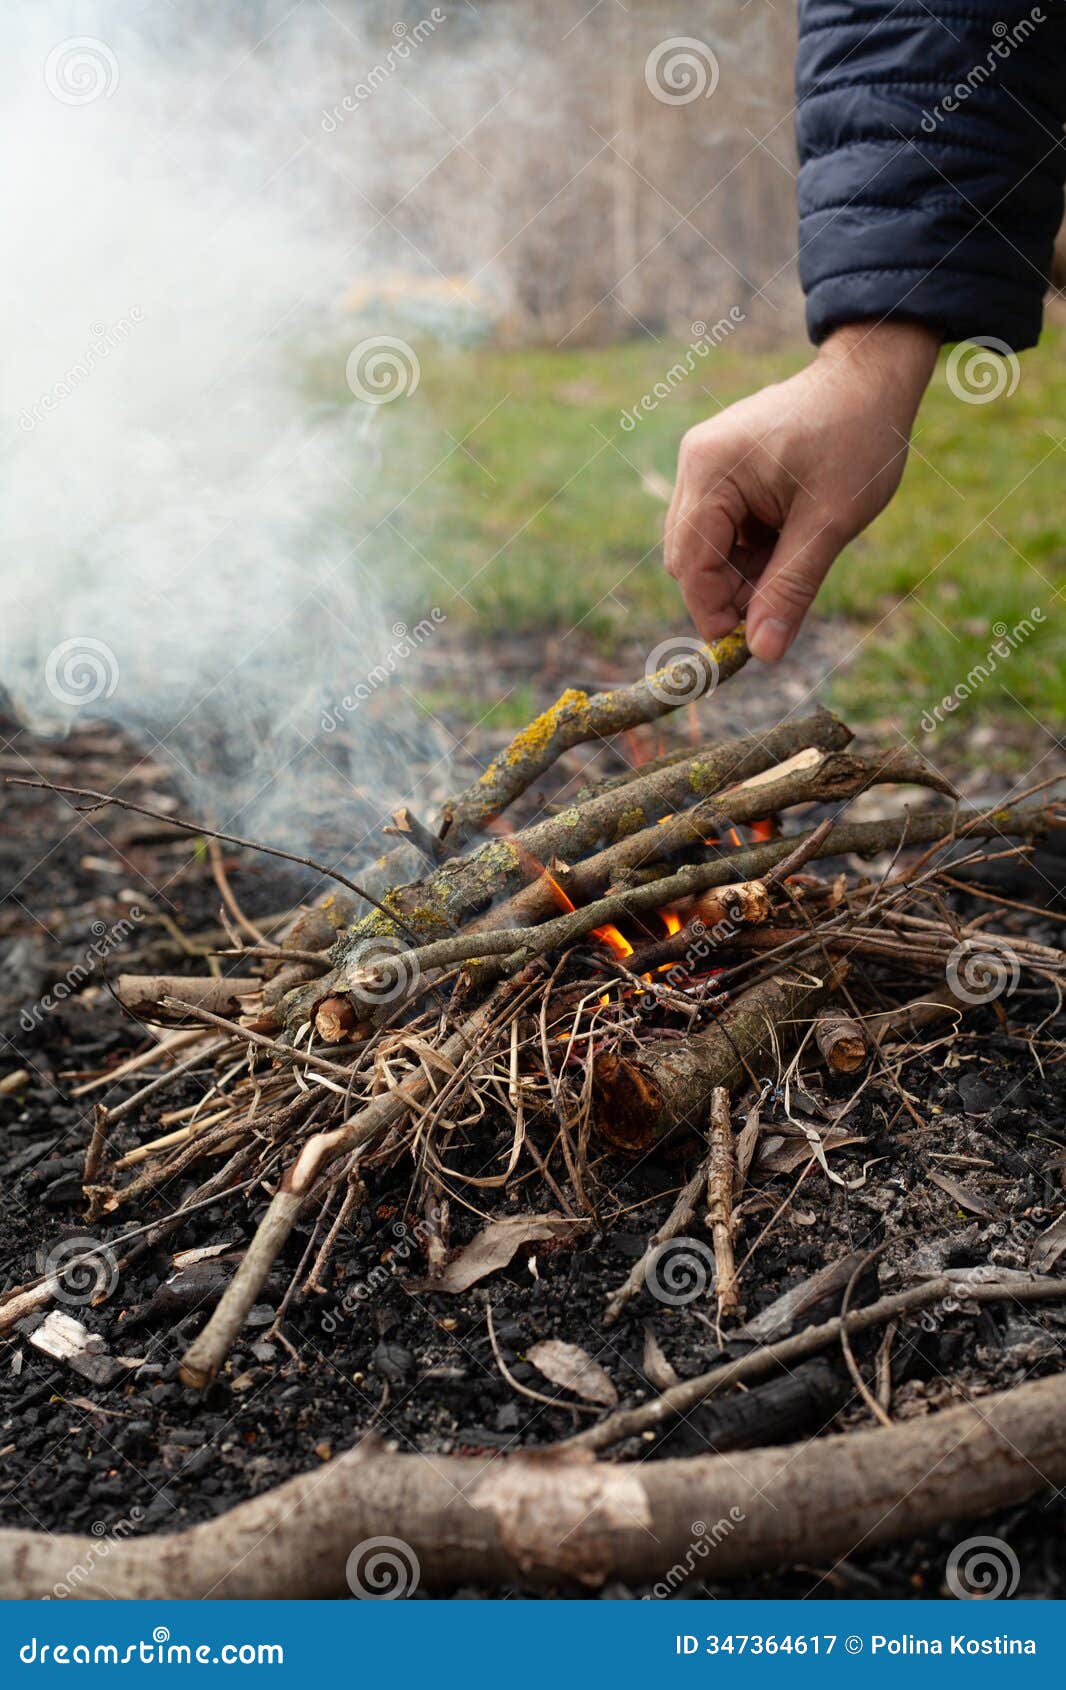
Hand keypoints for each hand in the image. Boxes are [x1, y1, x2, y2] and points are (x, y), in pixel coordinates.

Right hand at [664, 320, 939, 661]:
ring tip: (792, 573)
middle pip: (689, 558)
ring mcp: (707, 464)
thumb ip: (790, 588)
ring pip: (706, 547)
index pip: (690, 564)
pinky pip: (723, 528)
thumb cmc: (858, 439)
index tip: (747, 650)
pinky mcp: (724, 468)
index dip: (713, 613)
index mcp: (711, 470)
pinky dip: (749, 552)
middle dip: (727, 595)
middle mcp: (697, 464)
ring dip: (741, 574)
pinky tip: (788, 549)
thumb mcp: (829, 524)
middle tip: (775, 615)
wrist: (874, 377)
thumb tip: (763, 653)